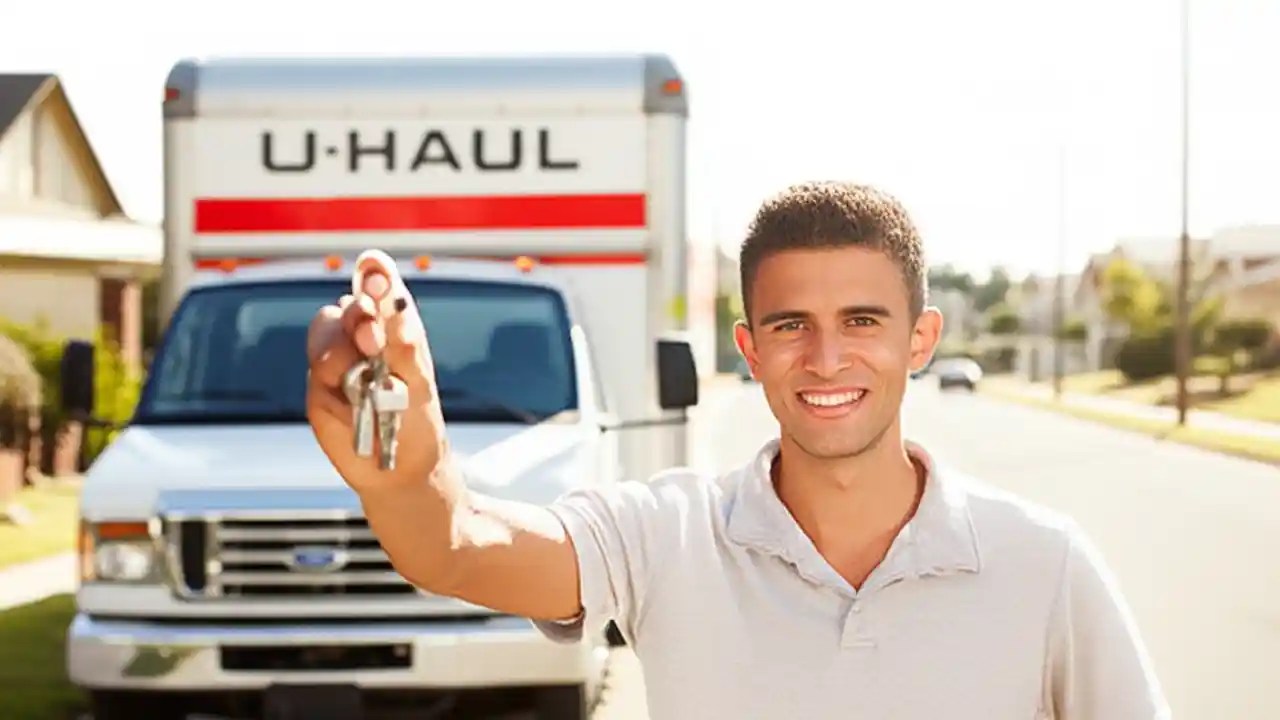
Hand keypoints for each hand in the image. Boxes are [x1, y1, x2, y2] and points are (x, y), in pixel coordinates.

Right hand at [305, 250, 445, 491]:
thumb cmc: (417, 420)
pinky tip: (353, 402)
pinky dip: (334, 381)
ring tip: (364, 375)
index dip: (374, 272)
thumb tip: (394, 299)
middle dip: (357, 315)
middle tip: (372, 339)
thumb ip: (402, 339)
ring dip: (342, 349)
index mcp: (392, 326)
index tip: (373, 264)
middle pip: (346, 306)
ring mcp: (336, 360)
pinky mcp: (318, 387)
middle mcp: (361, 336)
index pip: (378, 286)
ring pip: (324, 332)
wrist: (399, 470)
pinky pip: (316, 370)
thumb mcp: (417, 378)